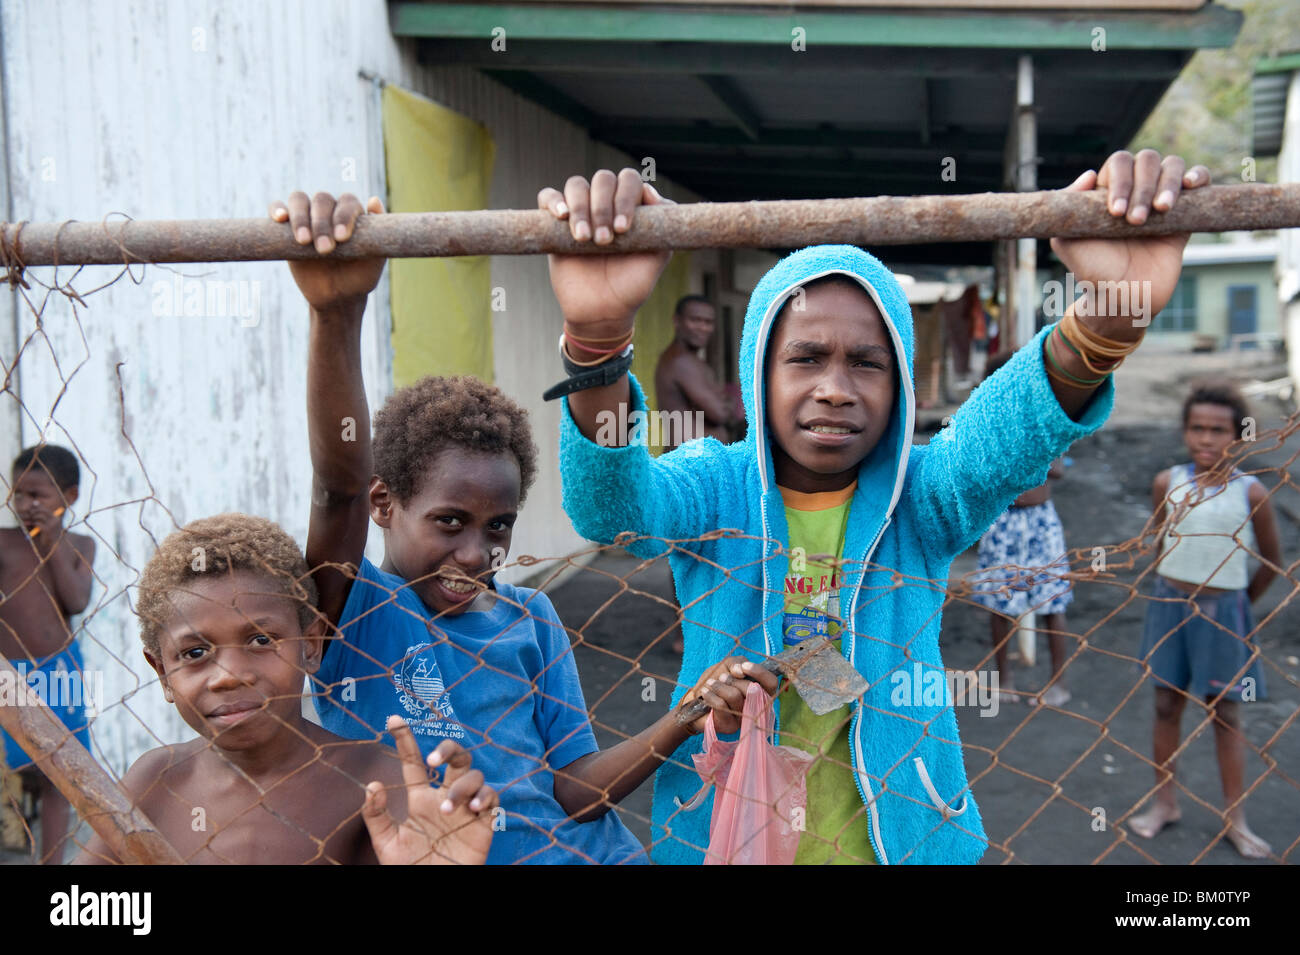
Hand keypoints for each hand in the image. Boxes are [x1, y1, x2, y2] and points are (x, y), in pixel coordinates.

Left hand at [24, 505, 66, 548]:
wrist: (56, 547)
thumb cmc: (50, 537)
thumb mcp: (47, 527)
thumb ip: (42, 519)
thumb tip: (32, 511)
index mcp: (56, 519)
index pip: (46, 509)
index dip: (39, 506)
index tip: (33, 504)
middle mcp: (55, 520)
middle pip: (43, 510)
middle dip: (34, 511)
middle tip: (30, 514)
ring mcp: (52, 524)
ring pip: (39, 516)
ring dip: (33, 518)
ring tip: (30, 521)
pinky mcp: (47, 529)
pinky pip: (37, 523)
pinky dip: (33, 524)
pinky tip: (32, 526)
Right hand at [269, 192, 386, 311]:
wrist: (336, 297)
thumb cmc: (359, 277)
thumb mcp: (374, 260)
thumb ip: (377, 235)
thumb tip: (374, 200)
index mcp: (352, 214)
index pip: (347, 202)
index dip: (344, 216)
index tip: (343, 238)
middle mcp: (329, 211)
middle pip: (322, 200)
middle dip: (322, 223)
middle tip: (325, 249)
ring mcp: (307, 217)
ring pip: (299, 200)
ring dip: (300, 217)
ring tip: (304, 241)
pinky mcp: (286, 228)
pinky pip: (277, 208)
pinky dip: (276, 209)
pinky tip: (280, 219)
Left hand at [363, 716, 496, 865]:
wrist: (433, 889)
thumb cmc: (409, 867)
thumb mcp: (385, 843)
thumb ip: (376, 815)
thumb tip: (371, 785)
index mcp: (420, 799)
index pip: (413, 763)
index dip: (405, 739)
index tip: (393, 720)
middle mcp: (445, 796)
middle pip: (456, 757)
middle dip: (448, 749)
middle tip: (433, 761)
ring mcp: (466, 808)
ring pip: (473, 775)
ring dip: (461, 786)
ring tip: (448, 808)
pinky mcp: (484, 823)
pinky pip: (492, 797)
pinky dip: (484, 797)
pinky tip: (472, 809)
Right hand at [537, 169, 672, 340]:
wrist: (602, 312)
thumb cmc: (631, 286)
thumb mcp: (656, 259)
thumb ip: (662, 227)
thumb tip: (651, 194)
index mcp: (631, 207)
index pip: (629, 181)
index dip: (627, 197)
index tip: (624, 229)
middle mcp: (606, 204)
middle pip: (603, 179)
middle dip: (604, 207)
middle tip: (605, 240)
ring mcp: (580, 212)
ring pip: (576, 185)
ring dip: (581, 208)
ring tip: (585, 238)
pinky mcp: (555, 224)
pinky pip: (547, 196)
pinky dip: (553, 200)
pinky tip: (562, 216)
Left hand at [680, 656, 779, 735]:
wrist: (695, 700)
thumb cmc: (715, 681)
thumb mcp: (727, 666)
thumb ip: (737, 663)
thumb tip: (740, 671)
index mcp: (760, 691)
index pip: (771, 683)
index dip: (759, 673)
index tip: (743, 667)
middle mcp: (756, 706)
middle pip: (753, 690)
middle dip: (733, 679)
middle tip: (721, 677)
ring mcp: (744, 718)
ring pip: (735, 696)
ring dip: (719, 686)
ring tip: (710, 684)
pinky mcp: (730, 726)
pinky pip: (721, 706)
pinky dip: (710, 695)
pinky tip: (705, 692)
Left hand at [1050, 150, 1209, 330]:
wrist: (1124, 297)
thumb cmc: (1093, 270)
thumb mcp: (1066, 242)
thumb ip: (1068, 206)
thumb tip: (1089, 174)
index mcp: (1108, 191)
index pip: (1119, 163)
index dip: (1120, 180)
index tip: (1116, 212)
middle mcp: (1136, 190)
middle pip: (1147, 160)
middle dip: (1142, 186)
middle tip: (1135, 221)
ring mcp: (1162, 199)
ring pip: (1172, 165)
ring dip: (1167, 183)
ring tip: (1160, 210)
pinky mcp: (1187, 212)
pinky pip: (1199, 179)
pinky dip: (1198, 174)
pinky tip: (1190, 186)